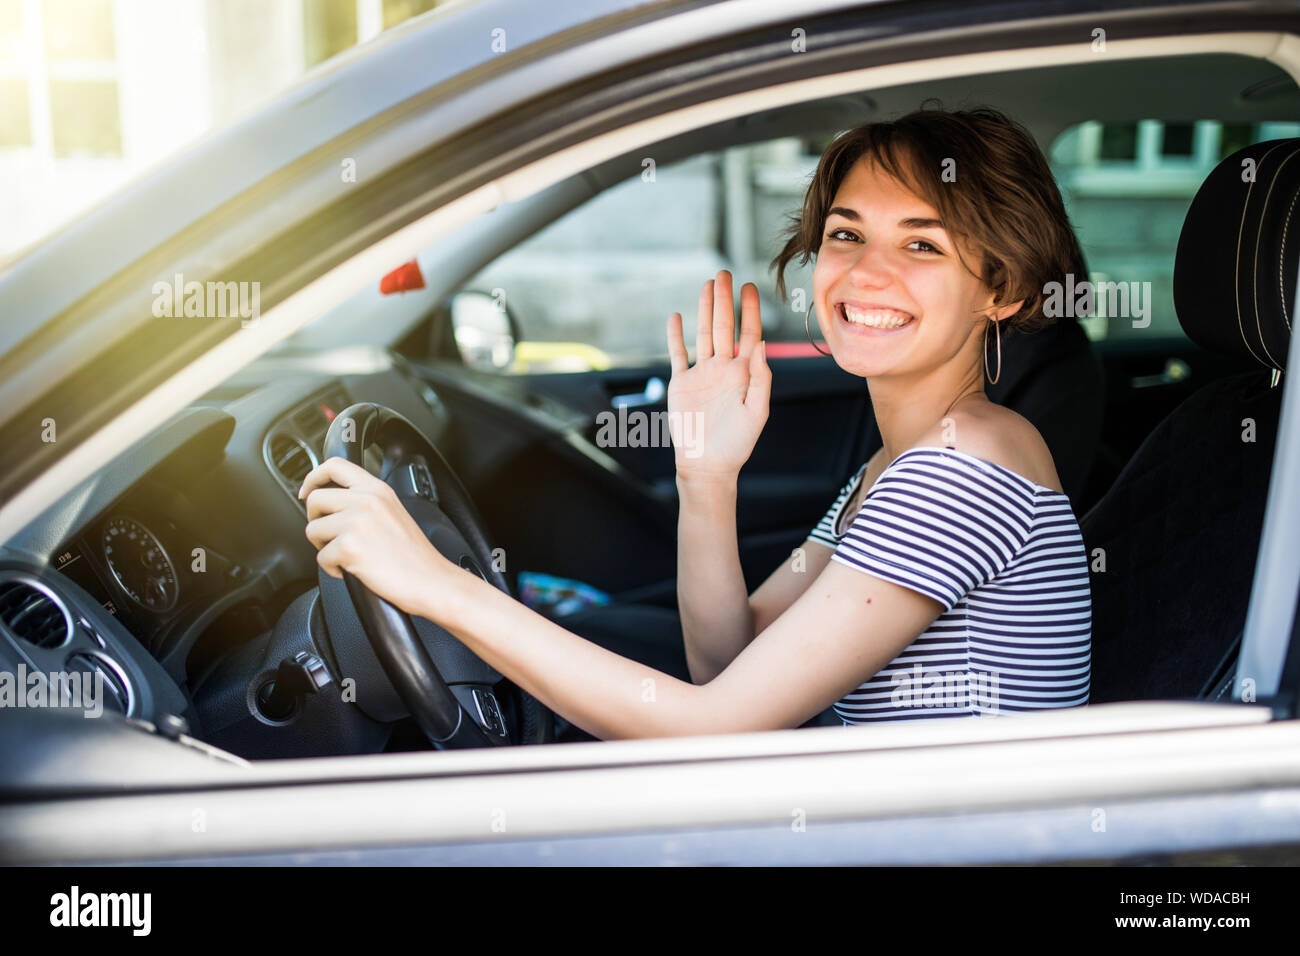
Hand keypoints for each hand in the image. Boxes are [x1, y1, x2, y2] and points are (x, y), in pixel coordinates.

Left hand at [297, 457, 455, 618]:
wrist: (430, 581)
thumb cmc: (414, 556)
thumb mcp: (392, 512)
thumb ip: (365, 501)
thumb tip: (332, 504)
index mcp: (377, 489)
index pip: (334, 466)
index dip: (313, 477)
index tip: (307, 491)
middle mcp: (366, 500)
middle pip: (315, 499)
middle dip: (315, 521)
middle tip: (330, 536)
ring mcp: (357, 522)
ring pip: (312, 530)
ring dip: (324, 547)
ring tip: (347, 556)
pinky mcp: (349, 547)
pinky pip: (321, 558)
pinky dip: (333, 569)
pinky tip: (354, 570)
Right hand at [666, 270, 770, 480]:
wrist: (707, 466)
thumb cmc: (736, 444)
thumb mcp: (756, 413)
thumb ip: (761, 379)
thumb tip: (762, 345)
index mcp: (744, 374)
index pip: (748, 334)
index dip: (750, 311)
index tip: (750, 287)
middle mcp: (723, 369)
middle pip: (724, 327)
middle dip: (725, 300)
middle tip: (724, 274)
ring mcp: (701, 375)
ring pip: (703, 334)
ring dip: (704, 310)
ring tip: (706, 285)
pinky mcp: (681, 384)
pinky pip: (678, 355)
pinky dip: (676, 336)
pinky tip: (676, 317)